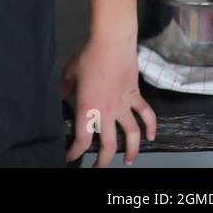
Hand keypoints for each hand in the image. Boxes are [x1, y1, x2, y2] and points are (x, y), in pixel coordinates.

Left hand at [60, 35, 155, 166]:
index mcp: (87, 108)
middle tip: (100, 169)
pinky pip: (146, 115)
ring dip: (132, 151)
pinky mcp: (135, 95)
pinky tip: (150, 137)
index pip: (83, 139)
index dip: (76, 153)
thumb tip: (62, 99)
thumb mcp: (68, 74)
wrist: (111, 43)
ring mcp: (124, 105)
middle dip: (104, 161)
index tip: (71, 157)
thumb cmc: (87, 56)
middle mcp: (107, 111)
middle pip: (109, 145)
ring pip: (132, 135)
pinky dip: (151, 127)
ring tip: (128, 161)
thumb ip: (64, 90)